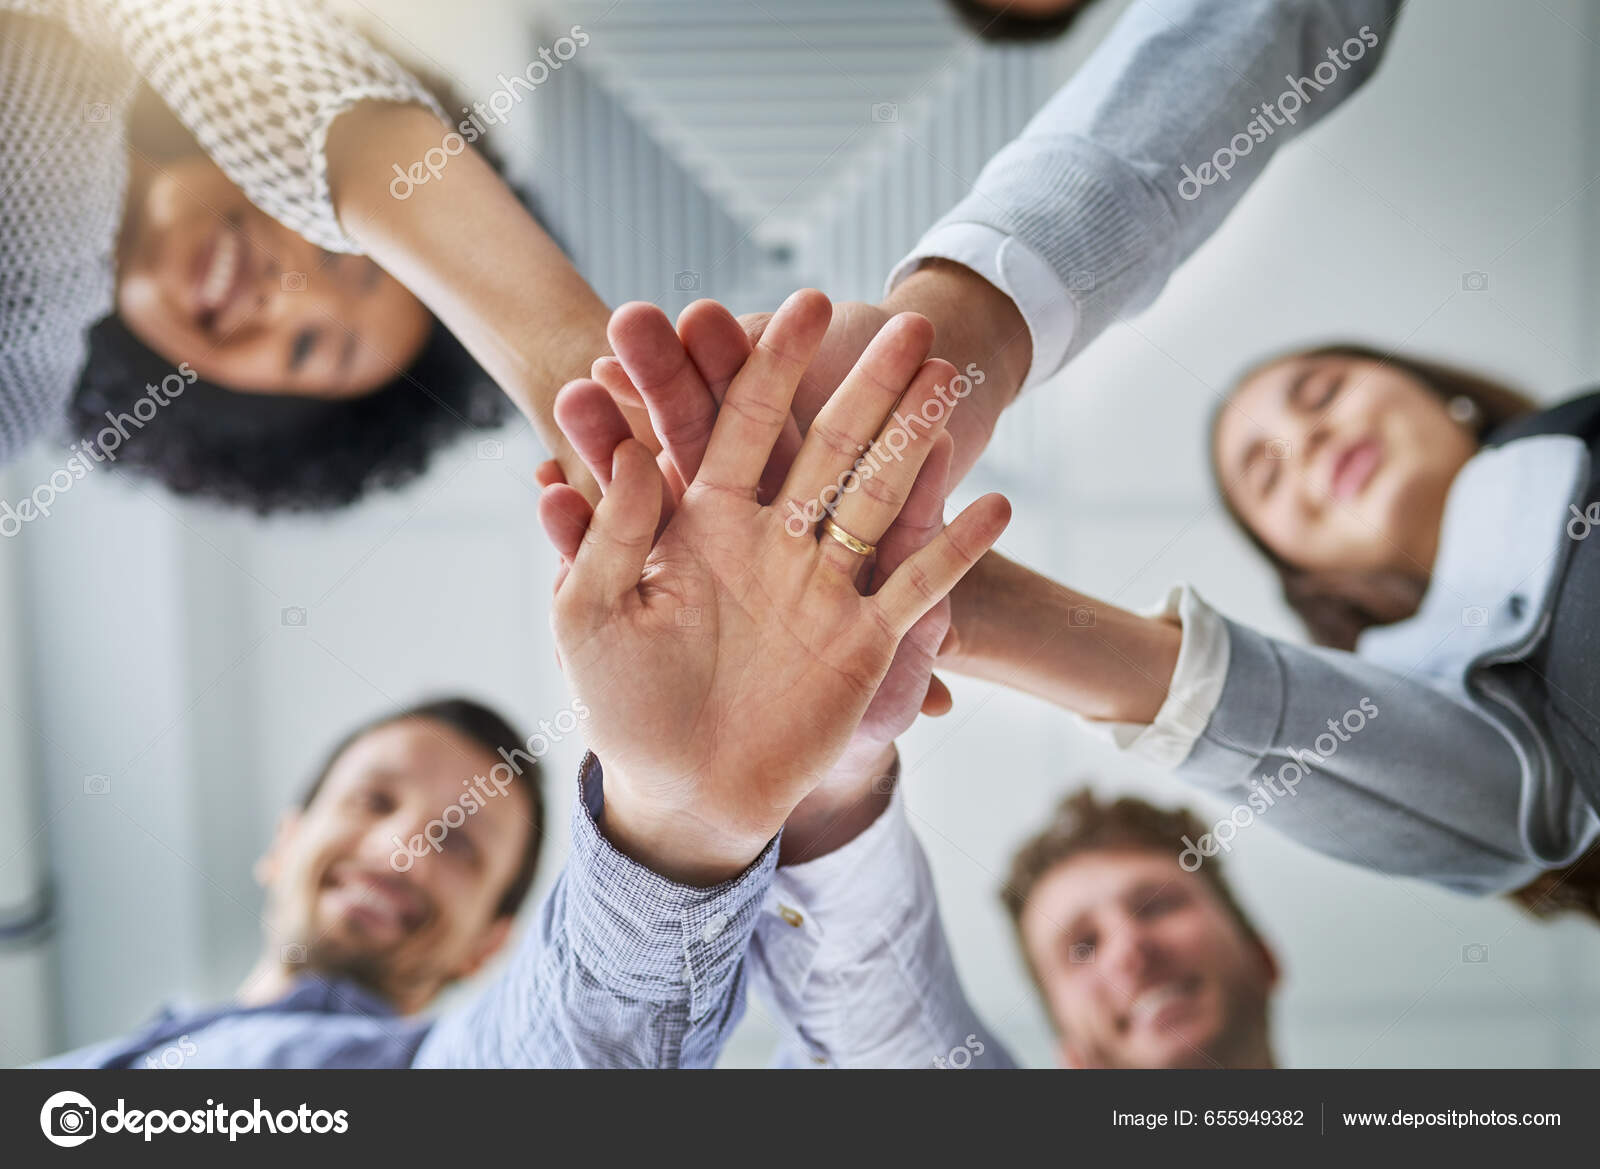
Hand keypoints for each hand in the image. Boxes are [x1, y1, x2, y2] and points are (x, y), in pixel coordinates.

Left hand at [539, 290, 1010, 884]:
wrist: (682, 792)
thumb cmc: (623, 706)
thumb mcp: (590, 618)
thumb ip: (608, 539)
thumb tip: (626, 458)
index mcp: (703, 524)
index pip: (738, 427)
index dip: (770, 368)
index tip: (805, 306)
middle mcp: (772, 541)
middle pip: (825, 446)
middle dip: (865, 387)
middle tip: (907, 325)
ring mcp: (823, 586)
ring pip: (879, 498)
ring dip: (918, 445)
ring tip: (956, 384)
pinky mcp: (863, 640)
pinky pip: (916, 587)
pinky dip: (955, 553)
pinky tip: (998, 507)